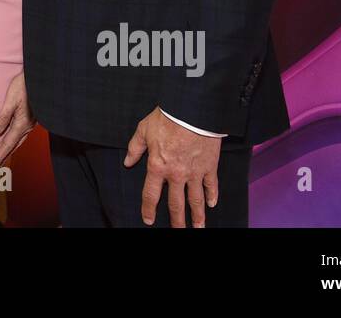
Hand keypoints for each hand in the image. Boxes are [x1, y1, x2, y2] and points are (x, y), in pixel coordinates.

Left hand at [0, 70, 34, 170]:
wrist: (43, 78)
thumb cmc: (27, 85)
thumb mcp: (12, 99)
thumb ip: (4, 116)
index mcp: (22, 124)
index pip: (7, 143)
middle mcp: (27, 126)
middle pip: (12, 145)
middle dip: (1, 156)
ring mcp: (30, 123)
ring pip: (17, 141)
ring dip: (7, 150)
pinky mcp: (31, 118)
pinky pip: (20, 134)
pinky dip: (13, 142)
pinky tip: (10, 141)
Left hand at [124, 106, 221, 226]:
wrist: (192, 110)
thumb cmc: (167, 118)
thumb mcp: (144, 130)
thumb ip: (135, 148)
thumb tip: (127, 162)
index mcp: (158, 167)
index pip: (151, 195)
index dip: (149, 209)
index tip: (149, 219)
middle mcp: (176, 174)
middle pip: (176, 204)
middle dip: (177, 220)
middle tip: (178, 231)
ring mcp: (194, 172)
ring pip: (196, 200)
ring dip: (197, 215)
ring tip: (198, 227)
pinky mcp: (209, 166)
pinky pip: (211, 185)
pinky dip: (212, 195)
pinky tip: (212, 204)